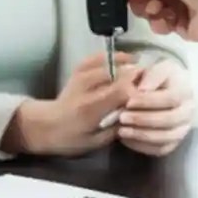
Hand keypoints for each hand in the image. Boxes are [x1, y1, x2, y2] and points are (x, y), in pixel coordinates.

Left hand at [4, 52, 138, 155]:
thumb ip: (118, 127)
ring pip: (111, 63)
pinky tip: (126, 59)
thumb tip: (138, 113)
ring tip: (143, 72)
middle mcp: (86, 87)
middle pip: (119, 74)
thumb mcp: (97, 141)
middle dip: (138, 78)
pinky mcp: (78, 70)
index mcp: (91, 108)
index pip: (122, 91)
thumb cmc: (72, 139)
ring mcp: (81, 75)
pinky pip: (99, 57)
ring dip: (129, 67)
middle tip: (151, 84)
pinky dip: (114, 57)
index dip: (139, 92)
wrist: (45, 125)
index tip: (150, 96)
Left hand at [118, 59, 194, 156]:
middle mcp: (188, 113)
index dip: (149, 101)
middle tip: (122, 117)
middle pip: (169, 120)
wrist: (173, 92)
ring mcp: (183, 129)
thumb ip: (152, 75)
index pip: (170, 98)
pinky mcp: (174, 142)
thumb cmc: (163, 79)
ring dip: (142, 135)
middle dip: (143, 120)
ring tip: (121, 131)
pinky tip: (127, 140)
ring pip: (166, 138)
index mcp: (185, 92)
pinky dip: (143, 147)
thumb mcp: (159, 69)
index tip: (129, 101)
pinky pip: (161, 149)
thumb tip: (142, 89)